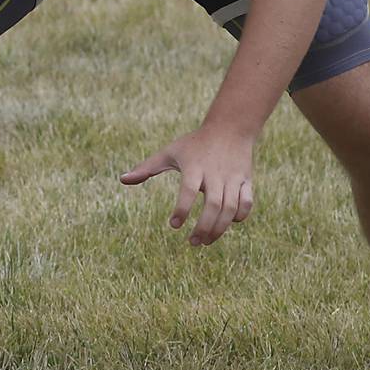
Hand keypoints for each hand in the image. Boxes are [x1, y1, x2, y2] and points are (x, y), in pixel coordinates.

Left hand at [120, 125, 255, 245]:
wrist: (230, 127)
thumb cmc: (194, 144)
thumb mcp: (169, 152)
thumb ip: (146, 168)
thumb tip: (122, 180)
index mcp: (194, 167)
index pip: (187, 190)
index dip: (181, 209)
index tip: (173, 225)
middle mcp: (215, 173)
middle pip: (213, 205)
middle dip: (204, 227)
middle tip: (193, 243)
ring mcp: (233, 178)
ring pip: (231, 208)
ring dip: (219, 228)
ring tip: (206, 241)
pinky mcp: (247, 180)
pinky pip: (247, 203)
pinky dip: (240, 217)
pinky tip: (227, 224)